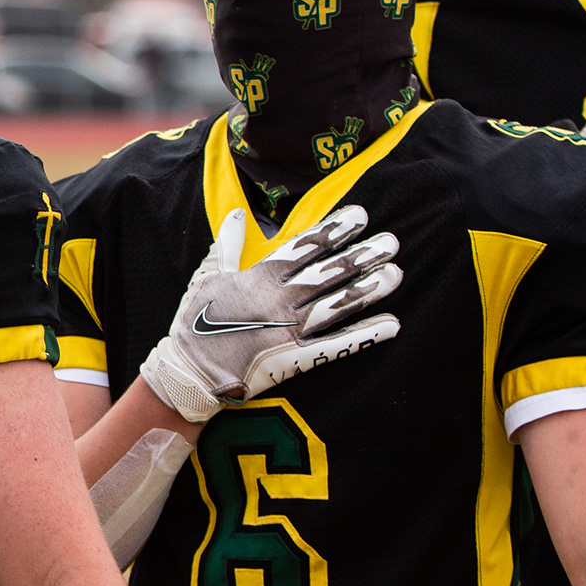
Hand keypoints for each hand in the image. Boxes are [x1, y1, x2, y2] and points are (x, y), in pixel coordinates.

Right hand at [140, 205, 400, 422]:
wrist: (189, 370)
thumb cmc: (195, 321)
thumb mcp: (207, 275)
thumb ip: (228, 244)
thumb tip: (238, 214)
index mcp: (259, 278)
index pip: (304, 248)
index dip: (333, 231)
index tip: (359, 216)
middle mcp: (280, 300)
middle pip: (328, 273)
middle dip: (361, 256)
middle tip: (391, 241)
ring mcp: (290, 330)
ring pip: (338, 305)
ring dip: (369, 290)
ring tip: (396, 274)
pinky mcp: (296, 359)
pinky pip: (337, 346)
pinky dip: (364, 336)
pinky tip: (391, 325)